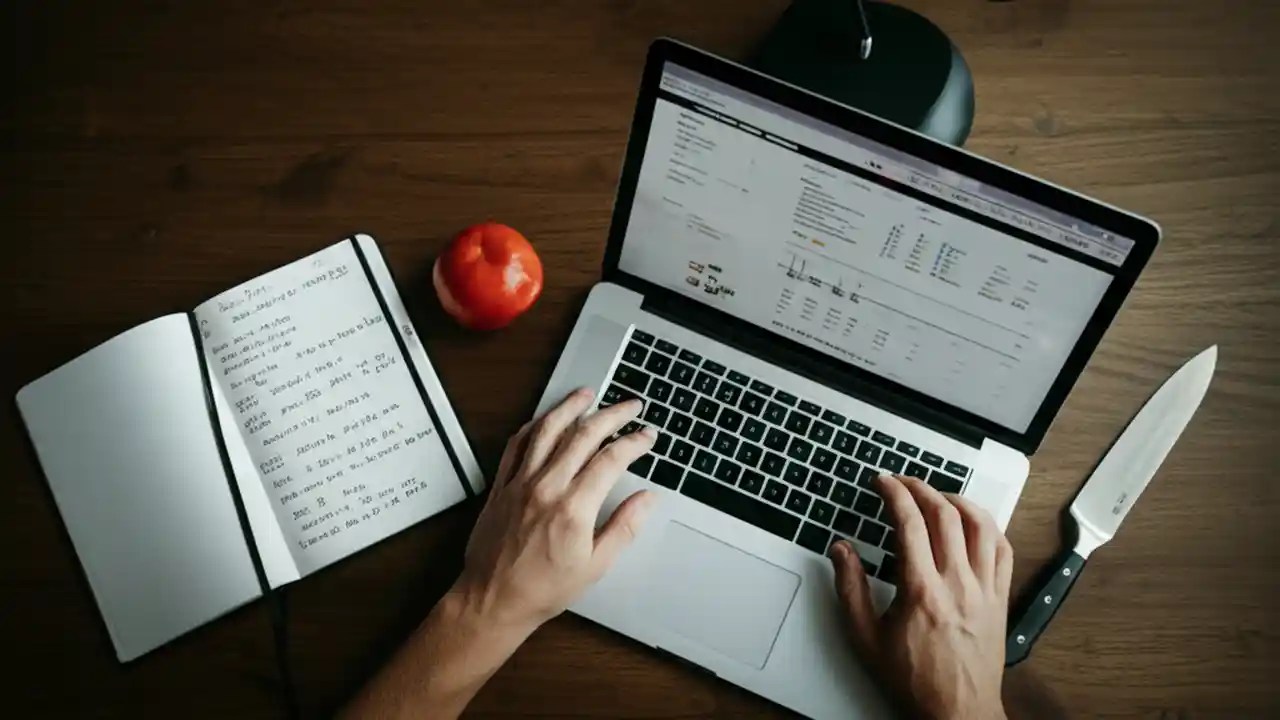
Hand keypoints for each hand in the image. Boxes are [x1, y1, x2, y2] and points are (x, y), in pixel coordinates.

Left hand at [453, 388, 656, 632]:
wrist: (493, 600)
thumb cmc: (544, 589)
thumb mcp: (596, 565)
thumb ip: (624, 526)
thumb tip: (647, 499)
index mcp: (574, 508)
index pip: (611, 459)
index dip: (634, 441)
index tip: (647, 435)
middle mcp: (546, 487)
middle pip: (583, 435)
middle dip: (611, 414)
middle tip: (629, 405)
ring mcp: (520, 483)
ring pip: (547, 430)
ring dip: (569, 407)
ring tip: (587, 393)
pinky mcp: (501, 486)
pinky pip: (516, 445)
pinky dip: (533, 426)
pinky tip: (545, 419)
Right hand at [830, 474, 1012, 719]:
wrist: (958, 711)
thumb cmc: (914, 680)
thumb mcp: (865, 638)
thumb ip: (849, 589)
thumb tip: (841, 550)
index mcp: (921, 591)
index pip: (908, 523)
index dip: (894, 493)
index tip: (883, 482)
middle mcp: (957, 584)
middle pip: (944, 514)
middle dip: (921, 487)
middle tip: (903, 481)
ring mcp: (984, 589)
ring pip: (980, 525)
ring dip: (957, 500)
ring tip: (938, 495)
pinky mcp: (1002, 598)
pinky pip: (1003, 549)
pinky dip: (989, 527)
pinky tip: (974, 522)